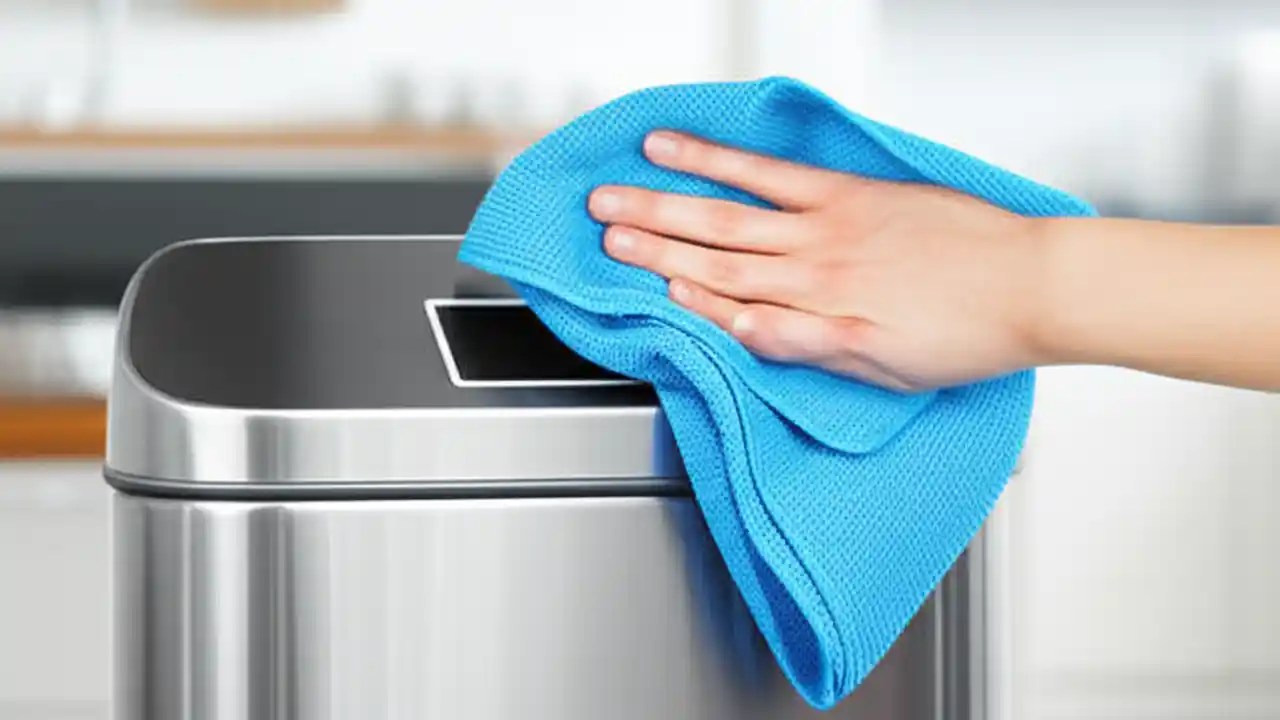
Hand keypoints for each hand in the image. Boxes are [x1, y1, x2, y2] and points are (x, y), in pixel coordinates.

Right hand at [586, 130, 1049, 391]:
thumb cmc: (965, 337)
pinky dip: (720, 160)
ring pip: (728, 215)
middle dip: (648, 244)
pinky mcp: (847, 192)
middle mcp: (813, 269)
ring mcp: (827, 225)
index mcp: (820, 317)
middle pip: (713, 257)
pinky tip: (681, 149)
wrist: (1032, 287)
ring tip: (616, 193)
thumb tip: (745, 332)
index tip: (632, 285)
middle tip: (597, 231)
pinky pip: (769, 172)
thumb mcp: (887, 368)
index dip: (675, 295)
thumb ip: (810, 348)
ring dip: (666, 204)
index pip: (728, 307)